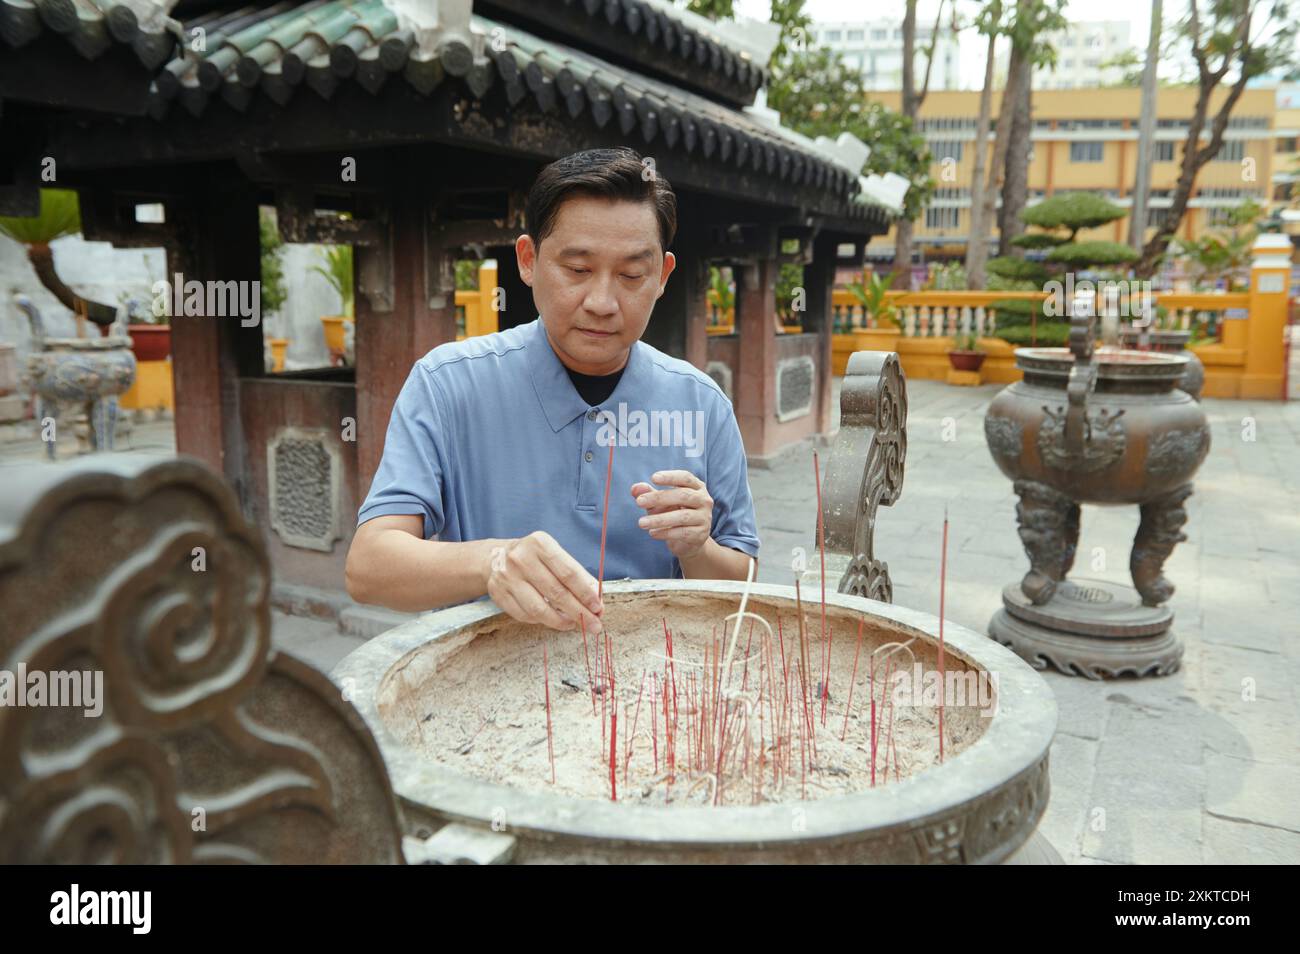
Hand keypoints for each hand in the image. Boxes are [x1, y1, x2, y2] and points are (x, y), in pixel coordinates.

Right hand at [484, 531, 603, 632]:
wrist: (497, 557)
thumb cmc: (535, 558)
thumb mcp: (555, 556)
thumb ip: (577, 576)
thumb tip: (597, 602)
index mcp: (540, 544)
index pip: (569, 573)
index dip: (586, 594)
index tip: (598, 608)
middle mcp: (521, 558)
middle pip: (556, 593)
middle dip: (579, 612)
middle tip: (593, 625)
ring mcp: (507, 577)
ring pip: (539, 609)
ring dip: (561, 621)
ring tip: (573, 624)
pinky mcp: (498, 593)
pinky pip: (525, 616)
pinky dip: (542, 621)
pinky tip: (552, 620)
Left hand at [631, 470, 712, 559]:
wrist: (688, 541)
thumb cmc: (674, 514)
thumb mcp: (659, 503)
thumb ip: (648, 494)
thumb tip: (635, 488)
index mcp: (696, 487)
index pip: (685, 477)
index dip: (670, 477)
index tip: (653, 478)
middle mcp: (704, 500)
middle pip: (683, 495)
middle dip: (659, 498)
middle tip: (639, 502)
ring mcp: (704, 518)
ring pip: (682, 516)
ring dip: (659, 519)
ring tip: (641, 523)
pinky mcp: (701, 534)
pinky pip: (682, 532)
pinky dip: (665, 532)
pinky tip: (652, 533)